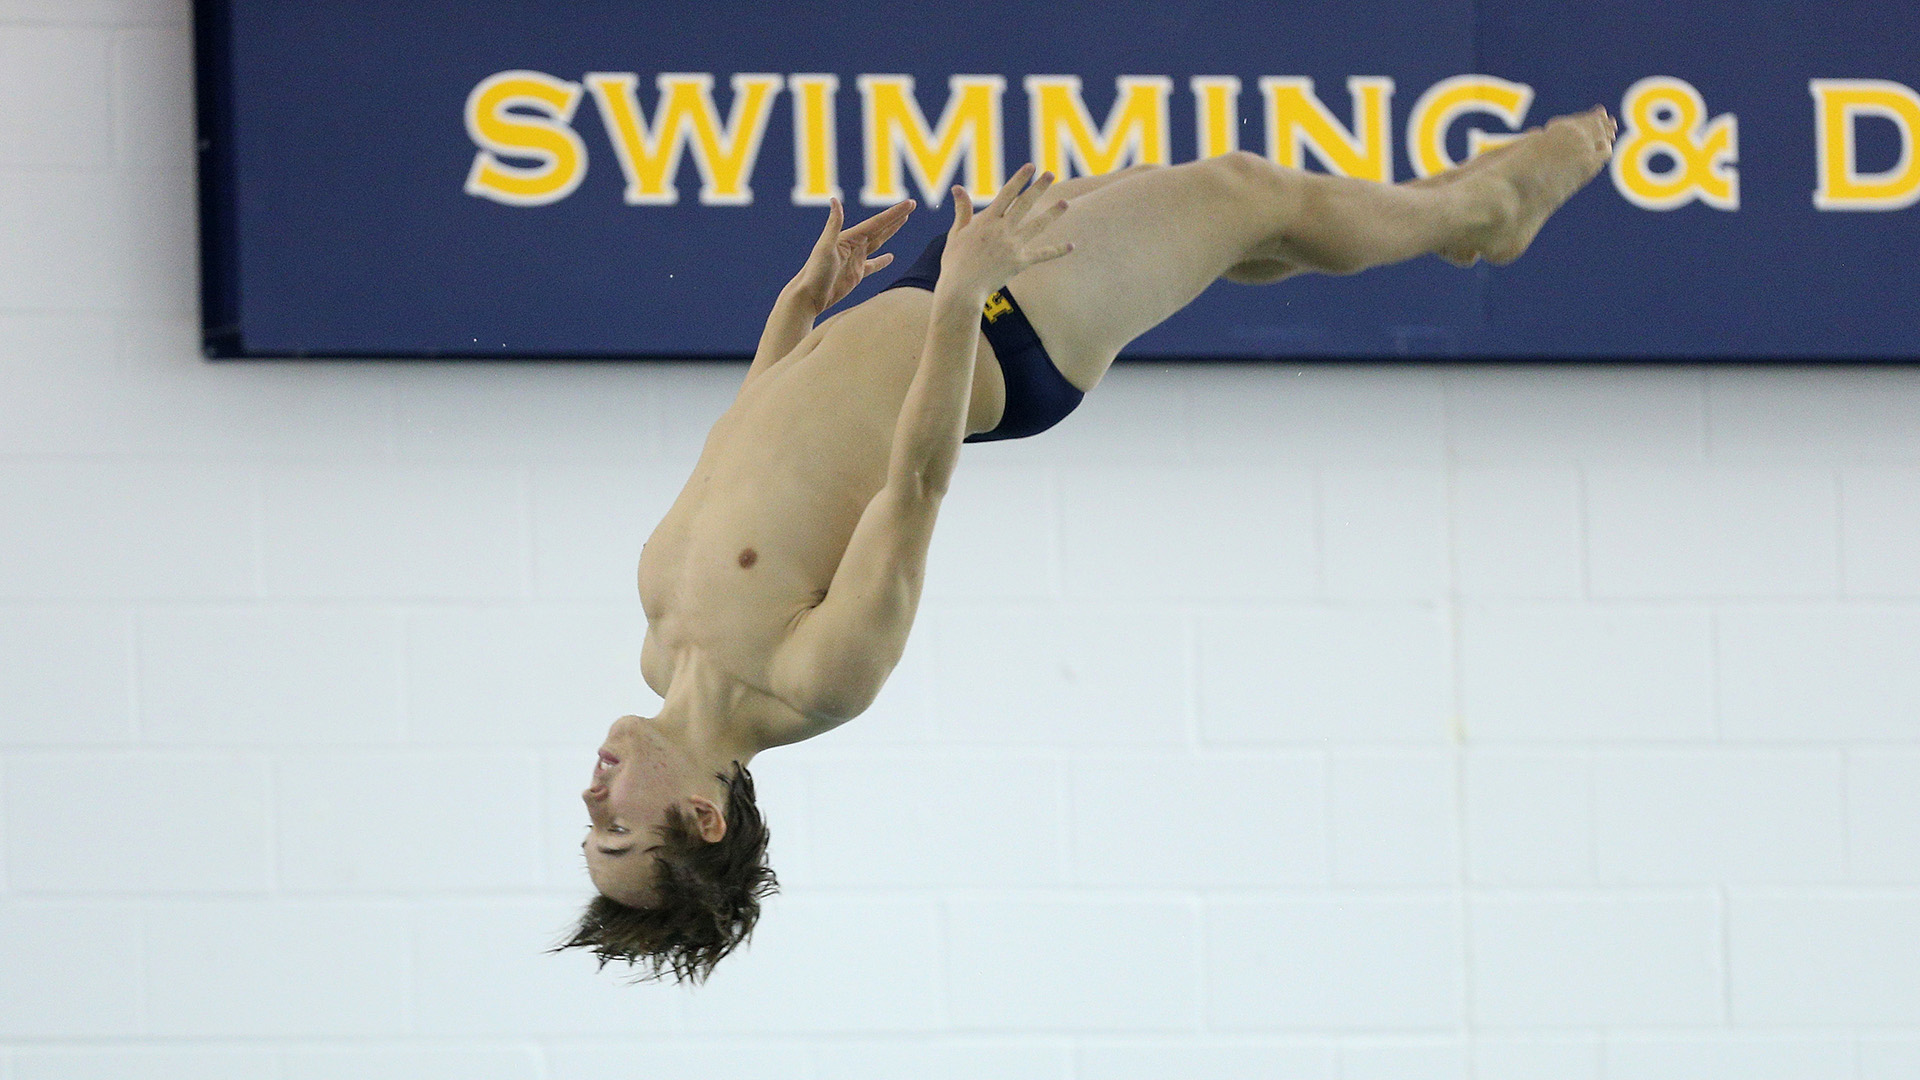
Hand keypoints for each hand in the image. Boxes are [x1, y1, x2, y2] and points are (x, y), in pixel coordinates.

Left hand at [789, 197, 914, 311]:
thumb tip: (835, 200)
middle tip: (911, 205)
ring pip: (878, 242)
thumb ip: (833, 225)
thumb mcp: (825, 247)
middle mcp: (853, 246)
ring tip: (903, 221)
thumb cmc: (815, 272)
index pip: (876, 223)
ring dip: (891, 231)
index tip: (910, 204)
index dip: (894, 214)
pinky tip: (890, 257)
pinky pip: (873, 265)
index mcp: (848, 237)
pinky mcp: (856, 275)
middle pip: (880, 229)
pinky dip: (882, 261)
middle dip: (896, 217)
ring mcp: (855, 260)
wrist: (808, 296)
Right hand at [939, 164, 1072, 297]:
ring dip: (1053, 213)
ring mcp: (1012, 246)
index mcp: (987, 221)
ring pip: (1037, 225)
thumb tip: (958, 187)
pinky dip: (1057, 251)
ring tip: (1066, 203)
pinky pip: (1042, 255)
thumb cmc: (955, 262)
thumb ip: (962, 210)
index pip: (1007, 194)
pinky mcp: (1020, 263)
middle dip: (1038, 188)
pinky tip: (1071, 246)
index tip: (1030, 167)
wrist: (961, 289)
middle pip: (1025, 204)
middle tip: (1051, 174)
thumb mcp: (956, 233)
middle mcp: (1002, 230)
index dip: (1019, 179)